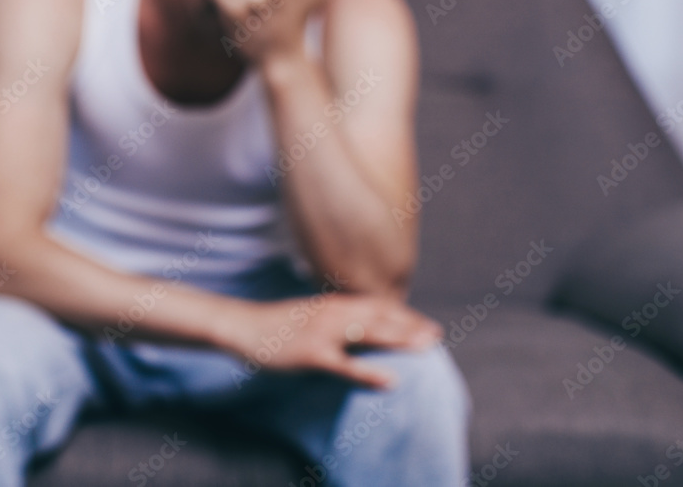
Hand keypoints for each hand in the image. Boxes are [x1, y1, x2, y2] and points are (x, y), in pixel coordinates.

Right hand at [226, 292, 443, 387]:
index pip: (377, 306)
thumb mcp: (311, 314)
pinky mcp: (312, 354)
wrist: (245, 326)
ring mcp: (324, 332)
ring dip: (398, 339)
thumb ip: (336, 317)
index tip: (427, 324)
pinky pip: (345, 364)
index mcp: (334, 303)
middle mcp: (334, 312)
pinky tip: (388, 380)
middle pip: (379, 316)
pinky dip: (368, 371)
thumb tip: (359, 326)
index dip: (404, 315)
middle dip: (410, 325)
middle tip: (437, 335)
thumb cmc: (278, 324)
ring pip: (368, 334)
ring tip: (424, 348)